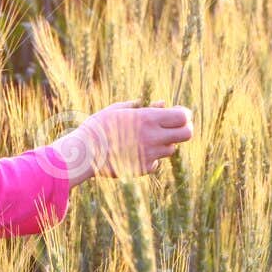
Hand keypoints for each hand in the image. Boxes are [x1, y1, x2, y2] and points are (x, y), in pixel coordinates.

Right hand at [50, 101, 193, 185]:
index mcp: (148, 118)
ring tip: (146, 140)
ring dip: (164, 144)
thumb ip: (142, 106)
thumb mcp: (117, 110)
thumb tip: (162, 103)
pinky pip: (156, 163)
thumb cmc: (98, 127)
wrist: (84, 153)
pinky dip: (150, 158)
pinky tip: (135, 153)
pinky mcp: (144, 169)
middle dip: (184, 129)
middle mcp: (153, 136)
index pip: (183, 116)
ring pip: (171, 149)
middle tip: (175, 127)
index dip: (184, 114)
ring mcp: (150, 154)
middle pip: (187, 134)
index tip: (178, 113)